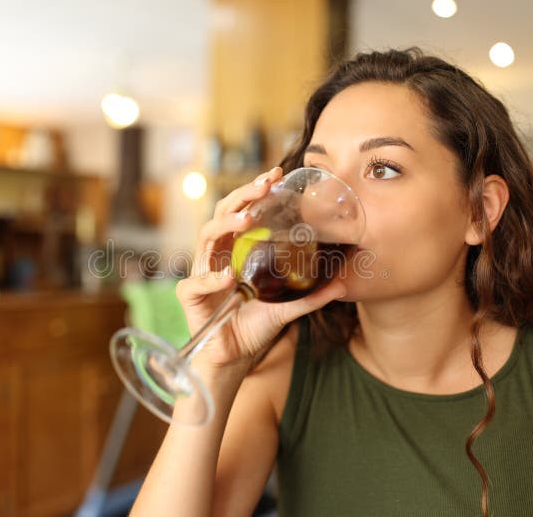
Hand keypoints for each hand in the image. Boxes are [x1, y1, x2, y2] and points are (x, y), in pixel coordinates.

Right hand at [176, 166, 346, 371]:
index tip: (276, 175)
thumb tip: (342, 284)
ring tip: (246, 222)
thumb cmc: (254, 324)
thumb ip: (310, 296)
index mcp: (235, 248)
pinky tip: (227, 276)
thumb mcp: (286, 307)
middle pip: (222, 213)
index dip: (255, 190)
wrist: (234, 357)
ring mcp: (201, 271)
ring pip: (205, 236)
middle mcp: (216, 253)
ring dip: (226, 225)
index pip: (242, 210)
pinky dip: (211, 278)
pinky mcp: (190, 296)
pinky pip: (196, 282)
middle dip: (242, 196)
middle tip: (264, 187)